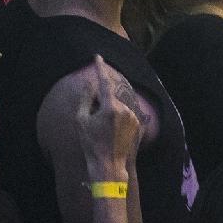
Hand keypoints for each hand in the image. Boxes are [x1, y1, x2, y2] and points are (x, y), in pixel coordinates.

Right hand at [76, 56, 139, 178]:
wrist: (109, 165)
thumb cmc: (91, 144)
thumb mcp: (81, 121)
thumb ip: (85, 100)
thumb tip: (89, 84)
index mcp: (111, 107)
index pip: (104, 82)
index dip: (100, 68)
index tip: (97, 56)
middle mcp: (127, 109)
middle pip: (113, 97)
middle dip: (103, 102)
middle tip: (95, 121)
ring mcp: (136, 117)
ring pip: (122, 106)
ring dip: (112, 112)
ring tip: (104, 131)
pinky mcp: (141, 125)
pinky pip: (129, 115)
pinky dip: (121, 118)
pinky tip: (114, 133)